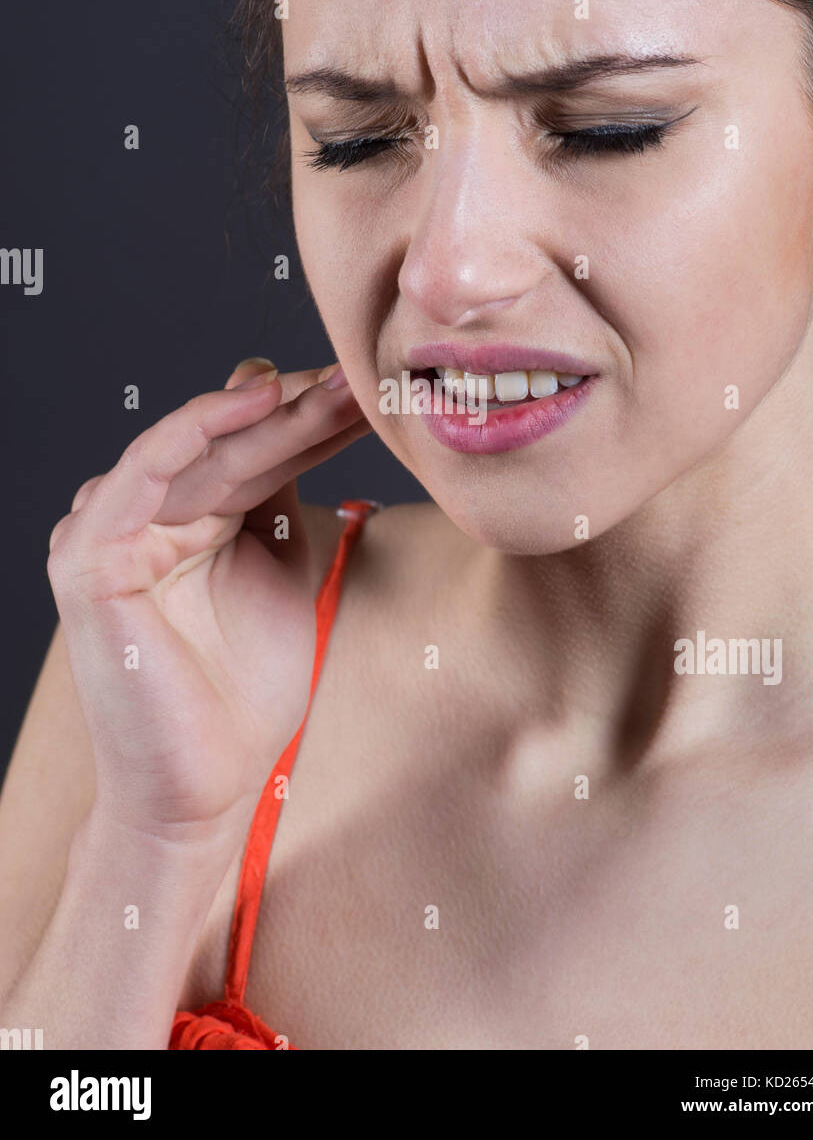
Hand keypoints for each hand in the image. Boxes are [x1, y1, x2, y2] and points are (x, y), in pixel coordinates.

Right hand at [46, 359, 370, 845]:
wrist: (209, 785)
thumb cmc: (245, 689)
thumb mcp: (281, 566)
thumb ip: (279, 492)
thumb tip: (290, 405)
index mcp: (184, 517)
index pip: (253, 451)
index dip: (314, 419)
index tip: (375, 391)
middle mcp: (142, 516)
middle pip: (231, 445)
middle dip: (301, 408)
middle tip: (363, 376)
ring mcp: (109, 532)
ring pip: (195, 452)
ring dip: (266, 414)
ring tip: (329, 386)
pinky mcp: (90, 558)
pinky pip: (142, 475)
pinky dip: (194, 430)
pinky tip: (252, 397)